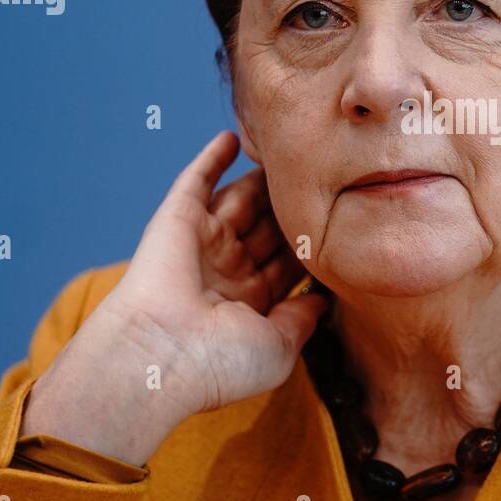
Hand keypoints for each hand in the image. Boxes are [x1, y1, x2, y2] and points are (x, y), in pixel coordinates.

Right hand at [21, 131, 326, 465]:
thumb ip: (303, 317)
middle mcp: (226, 271)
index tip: (341, 222)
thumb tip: (324, 298)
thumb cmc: (220, 362)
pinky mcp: (178, 220)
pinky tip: (232, 138)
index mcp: (248, 303)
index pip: (286, 264)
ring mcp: (202, 243)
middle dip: (291, 207)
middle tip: (324, 177)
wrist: (159, 355)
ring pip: (240, 201)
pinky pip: (197, 181)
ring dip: (263, 179)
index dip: (310, 244)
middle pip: (268, 228)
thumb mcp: (279, 347)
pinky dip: (213, 158)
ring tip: (293, 152)